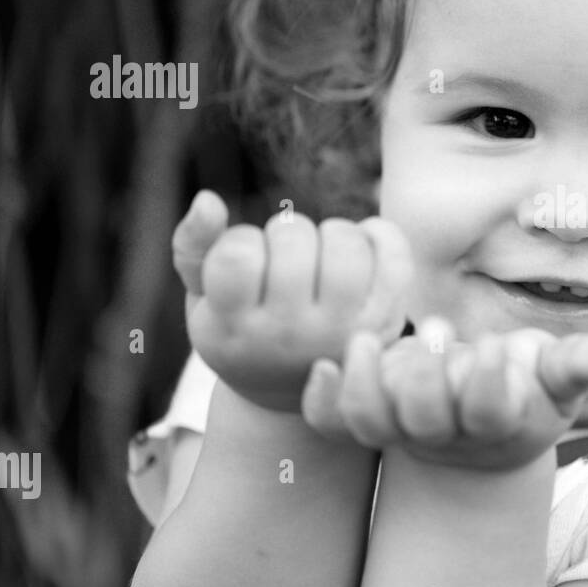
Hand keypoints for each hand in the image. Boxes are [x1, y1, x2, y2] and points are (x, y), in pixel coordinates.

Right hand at [171, 190, 412, 412]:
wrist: (295, 388)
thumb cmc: (241, 328)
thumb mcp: (204, 299)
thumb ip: (193, 248)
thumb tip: (208, 198)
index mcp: (236, 331)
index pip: (239, 256)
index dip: (241, 240)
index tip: (245, 258)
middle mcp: (292, 337)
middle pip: (294, 243)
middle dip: (286, 232)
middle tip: (285, 254)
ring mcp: (342, 330)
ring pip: (345, 247)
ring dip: (331, 230)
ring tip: (320, 248)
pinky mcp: (384, 319)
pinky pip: (394, 257)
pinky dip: (380, 233)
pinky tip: (361, 239)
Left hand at [300, 318, 587, 469]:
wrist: (484, 427)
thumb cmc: (530, 387)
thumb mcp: (559, 376)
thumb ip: (581, 364)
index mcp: (499, 424)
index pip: (490, 413)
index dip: (488, 385)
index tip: (494, 346)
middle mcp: (447, 435)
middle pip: (427, 421)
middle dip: (427, 378)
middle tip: (435, 330)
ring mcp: (403, 432)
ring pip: (374, 425)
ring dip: (365, 386)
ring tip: (367, 340)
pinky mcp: (370, 421)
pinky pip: (335, 425)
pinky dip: (322, 401)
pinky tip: (323, 365)